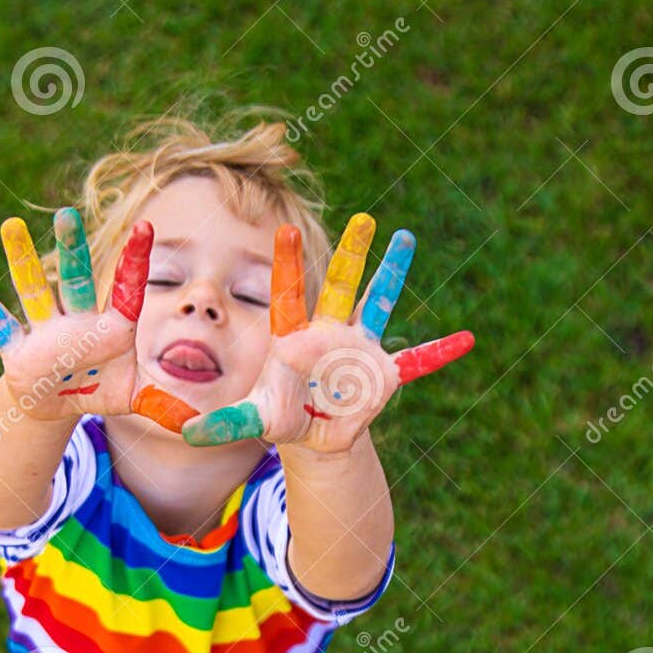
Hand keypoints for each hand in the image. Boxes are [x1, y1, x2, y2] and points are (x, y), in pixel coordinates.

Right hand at [0, 209, 197, 431]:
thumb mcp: (134, 398)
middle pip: (74, 279)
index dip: (134, 262)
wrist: (59, 403)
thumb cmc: (99, 389)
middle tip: (68, 214)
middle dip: (71, 249)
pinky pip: (1, 326)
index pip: (125, 289)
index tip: (145, 228)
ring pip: (33, 290)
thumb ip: (162, 404)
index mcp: (109, 327)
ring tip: (11, 225)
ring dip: (22, 261)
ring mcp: (45, 332)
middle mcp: (76, 320)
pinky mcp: (19, 349)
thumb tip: (196, 426)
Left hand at [181, 213, 474, 452]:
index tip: (283, 229)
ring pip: (378, 304)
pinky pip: (415, 361)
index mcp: (295, 339)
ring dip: (392, 275)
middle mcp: (329, 333)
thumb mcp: (252, 422)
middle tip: (363, 217)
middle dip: (351, 253)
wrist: (313, 435)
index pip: (288, 295)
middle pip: (340, 286)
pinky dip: (439, 352)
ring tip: (406, 238)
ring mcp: (358, 349)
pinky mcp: (382, 375)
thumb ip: (225, 425)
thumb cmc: (282, 418)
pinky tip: (467, 339)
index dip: (287, 266)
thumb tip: (185, 435)